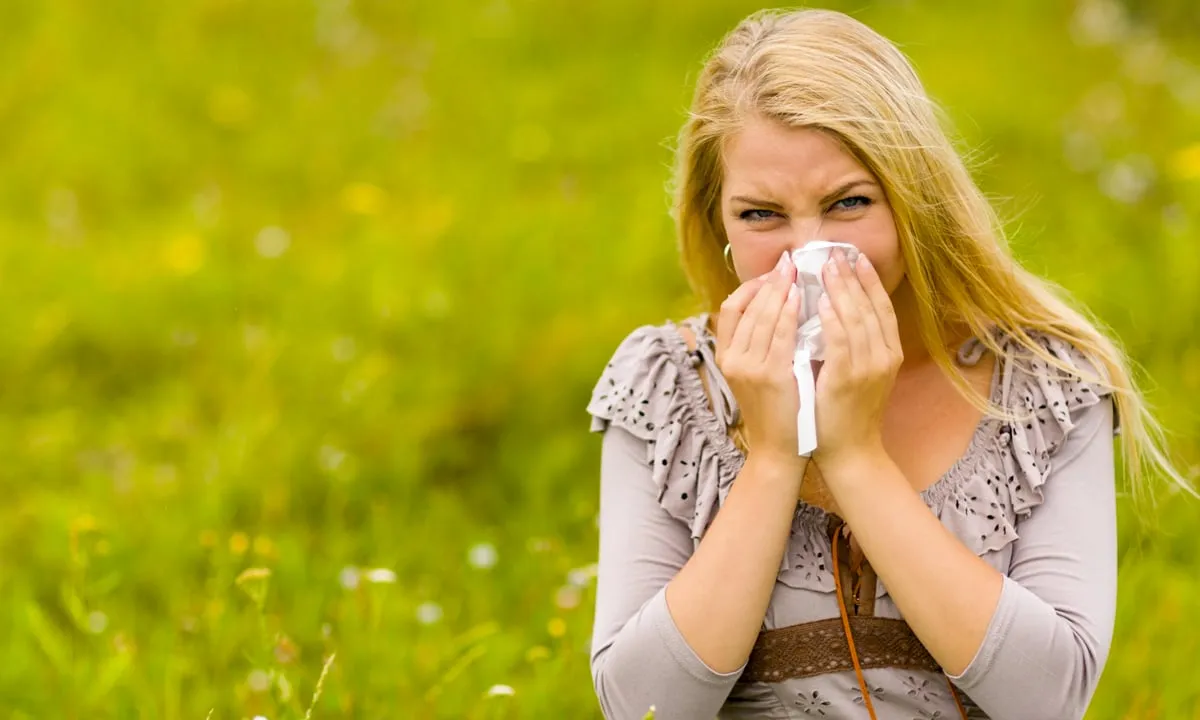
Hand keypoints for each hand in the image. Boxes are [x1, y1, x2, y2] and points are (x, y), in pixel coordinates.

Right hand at [715, 251, 804, 469]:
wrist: (779, 451)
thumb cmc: (776, 412)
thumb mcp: (758, 375)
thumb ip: (761, 345)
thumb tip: (778, 309)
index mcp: (726, 357)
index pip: (729, 309)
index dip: (749, 287)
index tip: (773, 274)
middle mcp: (731, 359)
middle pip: (745, 306)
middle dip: (769, 282)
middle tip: (790, 262)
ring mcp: (748, 367)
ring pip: (761, 316)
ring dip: (780, 290)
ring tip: (797, 272)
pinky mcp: (769, 376)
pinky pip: (779, 334)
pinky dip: (789, 312)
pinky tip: (802, 298)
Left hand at [811, 249, 902, 472]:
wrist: (850, 452)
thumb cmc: (847, 413)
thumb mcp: (860, 374)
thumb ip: (853, 345)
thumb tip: (835, 310)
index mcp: (889, 354)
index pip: (882, 308)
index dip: (870, 281)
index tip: (856, 258)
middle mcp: (884, 357)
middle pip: (870, 307)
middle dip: (852, 278)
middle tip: (835, 254)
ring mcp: (868, 368)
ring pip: (856, 319)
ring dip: (840, 290)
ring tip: (826, 268)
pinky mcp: (847, 379)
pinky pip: (840, 341)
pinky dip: (832, 319)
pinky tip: (821, 301)